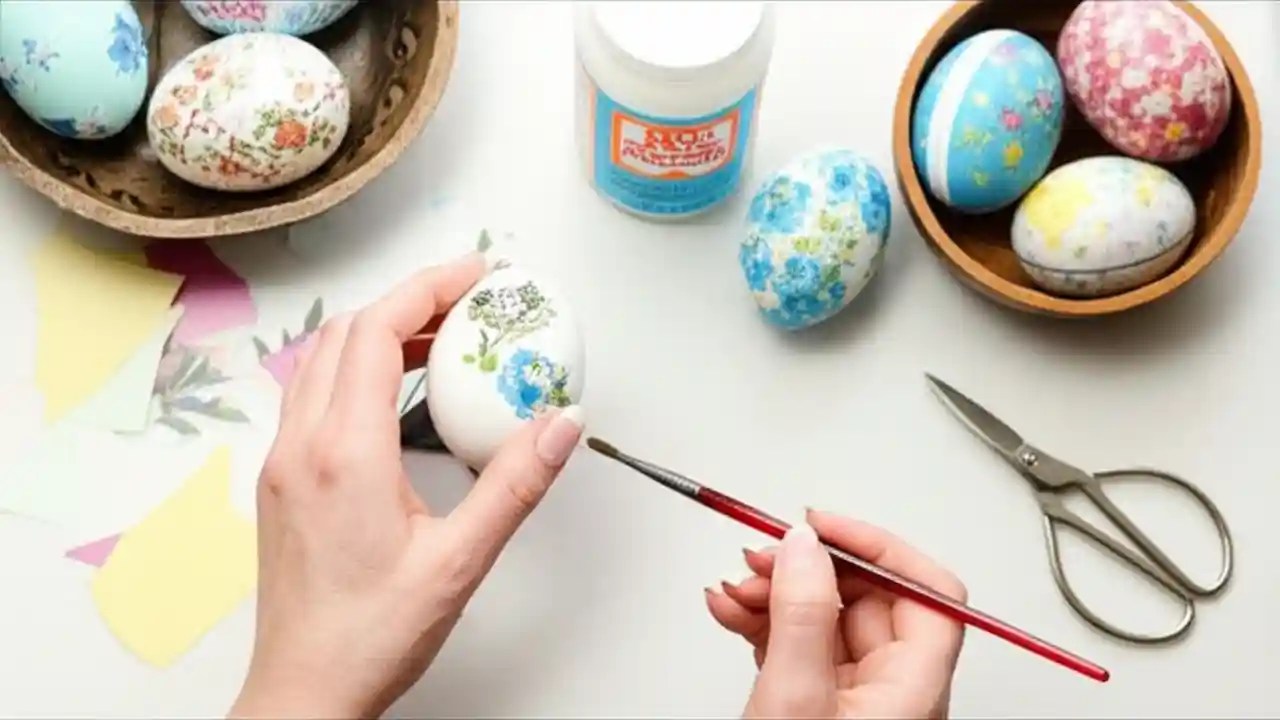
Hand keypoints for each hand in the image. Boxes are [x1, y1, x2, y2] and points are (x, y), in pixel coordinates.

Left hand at [229, 252, 586, 718]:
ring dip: (379, 332)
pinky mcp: (284, 484)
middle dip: (408, 300)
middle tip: (467, 300)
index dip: (428, 287)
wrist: (304, 693)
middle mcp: (302, 447)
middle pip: (345, 332)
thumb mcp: (460, 561)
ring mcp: (285, 464)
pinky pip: (314, 396)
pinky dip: (357, 369)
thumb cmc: (368, 637)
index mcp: (343, 454)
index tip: (475, 274)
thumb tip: (560, 425)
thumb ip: (515, 485)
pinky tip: (397, 395)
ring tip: (441, 339)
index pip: (375, 330)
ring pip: (322, 361)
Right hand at [706, 510, 966, 718]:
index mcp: (914, 690)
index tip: (821, 526)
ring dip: (777, 593)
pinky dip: (764, 622)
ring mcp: (856, 703)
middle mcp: (895, 694)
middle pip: (868, 600)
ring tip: (735, 588)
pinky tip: (730, 612)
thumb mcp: (794, 699)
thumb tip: (805, 547)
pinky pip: (800, 645)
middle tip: (763, 553)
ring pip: (827, 619)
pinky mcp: (818, 708)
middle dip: (809, 568)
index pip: (927, 592)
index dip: (878, 546)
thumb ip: (802, 615)